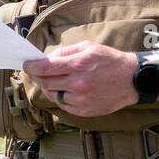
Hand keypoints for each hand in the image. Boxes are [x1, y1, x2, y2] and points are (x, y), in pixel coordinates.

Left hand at [22, 41, 139, 118]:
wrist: (132, 79)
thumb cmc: (110, 60)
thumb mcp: (89, 47)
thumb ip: (66, 52)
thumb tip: (48, 58)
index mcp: (78, 65)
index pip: (45, 68)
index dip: (31, 66)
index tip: (27, 65)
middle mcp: (78, 84)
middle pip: (46, 82)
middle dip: (39, 76)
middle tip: (39, 72)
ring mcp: (81, 99)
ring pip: (53, 95)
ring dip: (50, 88)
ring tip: (56, 81)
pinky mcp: (85, 111)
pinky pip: (64, 105)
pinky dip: (62, 97)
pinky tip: (68, 90)